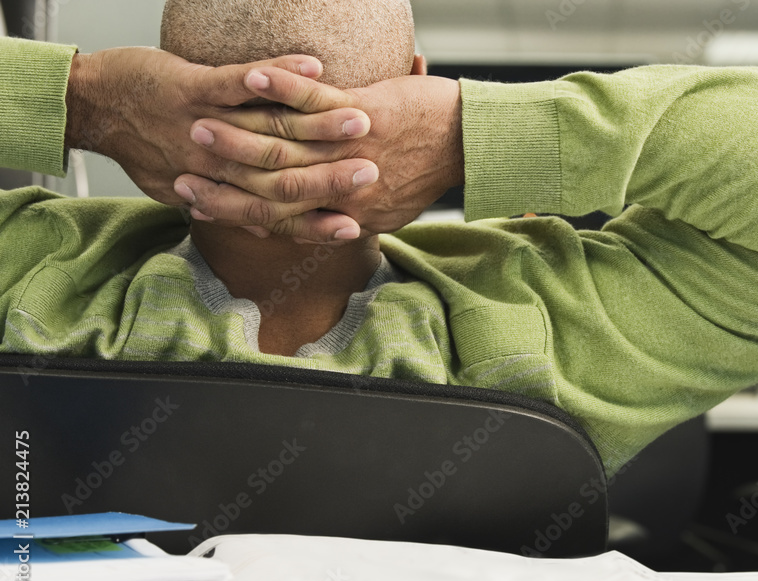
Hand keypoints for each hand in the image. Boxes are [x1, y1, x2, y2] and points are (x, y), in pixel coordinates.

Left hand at [64, 47, 375, 229]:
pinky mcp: (192, 90)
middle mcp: (218, 166)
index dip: (318, 225)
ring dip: (321, 124)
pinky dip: (279, 75)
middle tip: (374, 174)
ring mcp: (207, 127)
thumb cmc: (141, 149)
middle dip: (334, 177)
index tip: (356, 226)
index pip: (279, 217)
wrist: (93, 108)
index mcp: (221, 192)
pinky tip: (315, 66)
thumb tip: (262, 230)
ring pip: (273, 131)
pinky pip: (240, 82)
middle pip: (286, 179)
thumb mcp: (185, 190)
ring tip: (362, 119)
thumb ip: (229, 208)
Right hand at [174, 75, 464, 242]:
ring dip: (236, 131)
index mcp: (348, 215)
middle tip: (180, 172)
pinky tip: (249, 76)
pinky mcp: (362, 112)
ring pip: (282, 144)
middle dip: (219, 180)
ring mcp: (350, 151)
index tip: (196, 207)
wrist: (470, 142)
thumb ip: (357, 213)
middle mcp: (344, 190)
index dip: (233, 214)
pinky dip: (280, 85)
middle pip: (269, 188)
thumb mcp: (392, 206)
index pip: (277, 221)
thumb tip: (331, 218)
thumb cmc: (431, 169)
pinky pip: (313, 98)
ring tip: (197, 121)